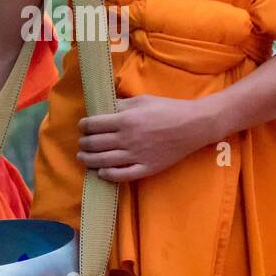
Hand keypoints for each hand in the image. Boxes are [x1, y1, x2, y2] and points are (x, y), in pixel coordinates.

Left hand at [76, 94, 210, 182]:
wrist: (193, 125)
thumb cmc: (168, 109)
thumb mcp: (142, 100)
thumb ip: (121, 104)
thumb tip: (103, 107)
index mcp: (125, 119)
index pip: (93, 125)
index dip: (83, 126)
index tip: (82, 126)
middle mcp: (127, 138)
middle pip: (94, 144)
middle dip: (83, 143)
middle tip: (82, 142)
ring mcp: (136, 155)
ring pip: (103, 161)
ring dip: (88, 160)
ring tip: (83, 157)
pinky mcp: (146, 168)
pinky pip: (122, 175)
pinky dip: (108, 175)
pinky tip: (102, 172)